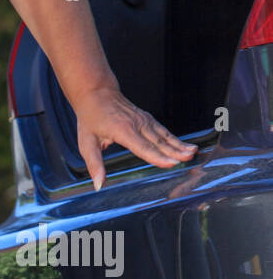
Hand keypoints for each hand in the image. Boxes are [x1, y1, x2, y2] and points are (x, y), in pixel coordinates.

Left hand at [69, 86, 195, 189]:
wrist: (96, 94)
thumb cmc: (90, 119)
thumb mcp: (86, 144)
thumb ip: (94, 165)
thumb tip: (99, 185)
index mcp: (123, 130)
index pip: (143, 147)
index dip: (157, 157)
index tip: (171, 163)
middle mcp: (137, 124)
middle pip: (158, 142)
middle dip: (175, 151)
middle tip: (189, 159)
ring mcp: (144, 120)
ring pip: (164, 135)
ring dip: (179, 144)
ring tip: (193, 152)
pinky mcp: (147, 119)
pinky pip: (163, 130)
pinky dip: (175, 138)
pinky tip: (184, 145)